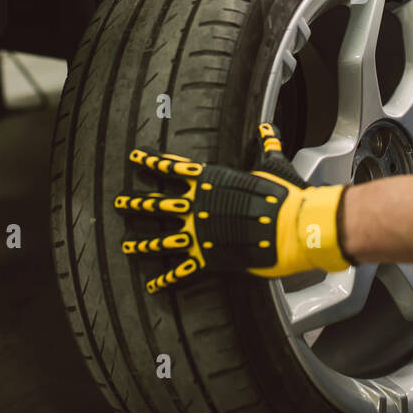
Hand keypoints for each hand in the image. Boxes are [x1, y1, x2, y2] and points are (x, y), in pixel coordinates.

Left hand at [115, 123, 350, 294]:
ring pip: (161, 240)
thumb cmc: (283, 194)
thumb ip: (266, 145)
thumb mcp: (272, 165)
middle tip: (119, 203)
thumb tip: (268, 129)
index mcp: (209, 181)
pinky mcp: (208, 259)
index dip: (152, 161)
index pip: (173, 167)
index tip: (136, 157)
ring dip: (142, 243)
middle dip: (136, 204)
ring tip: (127, 245)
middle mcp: (197, 206)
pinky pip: (182, 271)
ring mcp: (199, 234)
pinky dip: (166, 279)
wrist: (293, 226)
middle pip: (157, 204)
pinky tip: (153, 284)